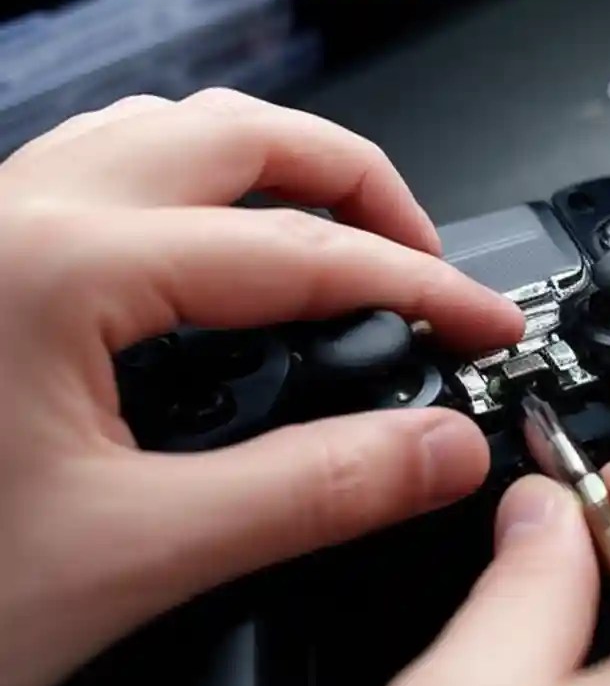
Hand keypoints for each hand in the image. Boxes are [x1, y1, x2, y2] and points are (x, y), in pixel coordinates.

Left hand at [0, 89, 524, 685]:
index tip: (486, 325)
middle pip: (245, 136)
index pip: (305, 255)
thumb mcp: (133, 554)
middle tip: (425, 265)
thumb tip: (437, 451)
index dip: (423, 289)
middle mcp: (18, 216)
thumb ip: (313, 494)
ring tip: (342, 242)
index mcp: (60, 269)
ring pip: (170, 131)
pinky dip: (201, 189)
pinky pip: (111, 166)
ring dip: (278, 173)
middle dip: (363, 190)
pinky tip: (221, 254)